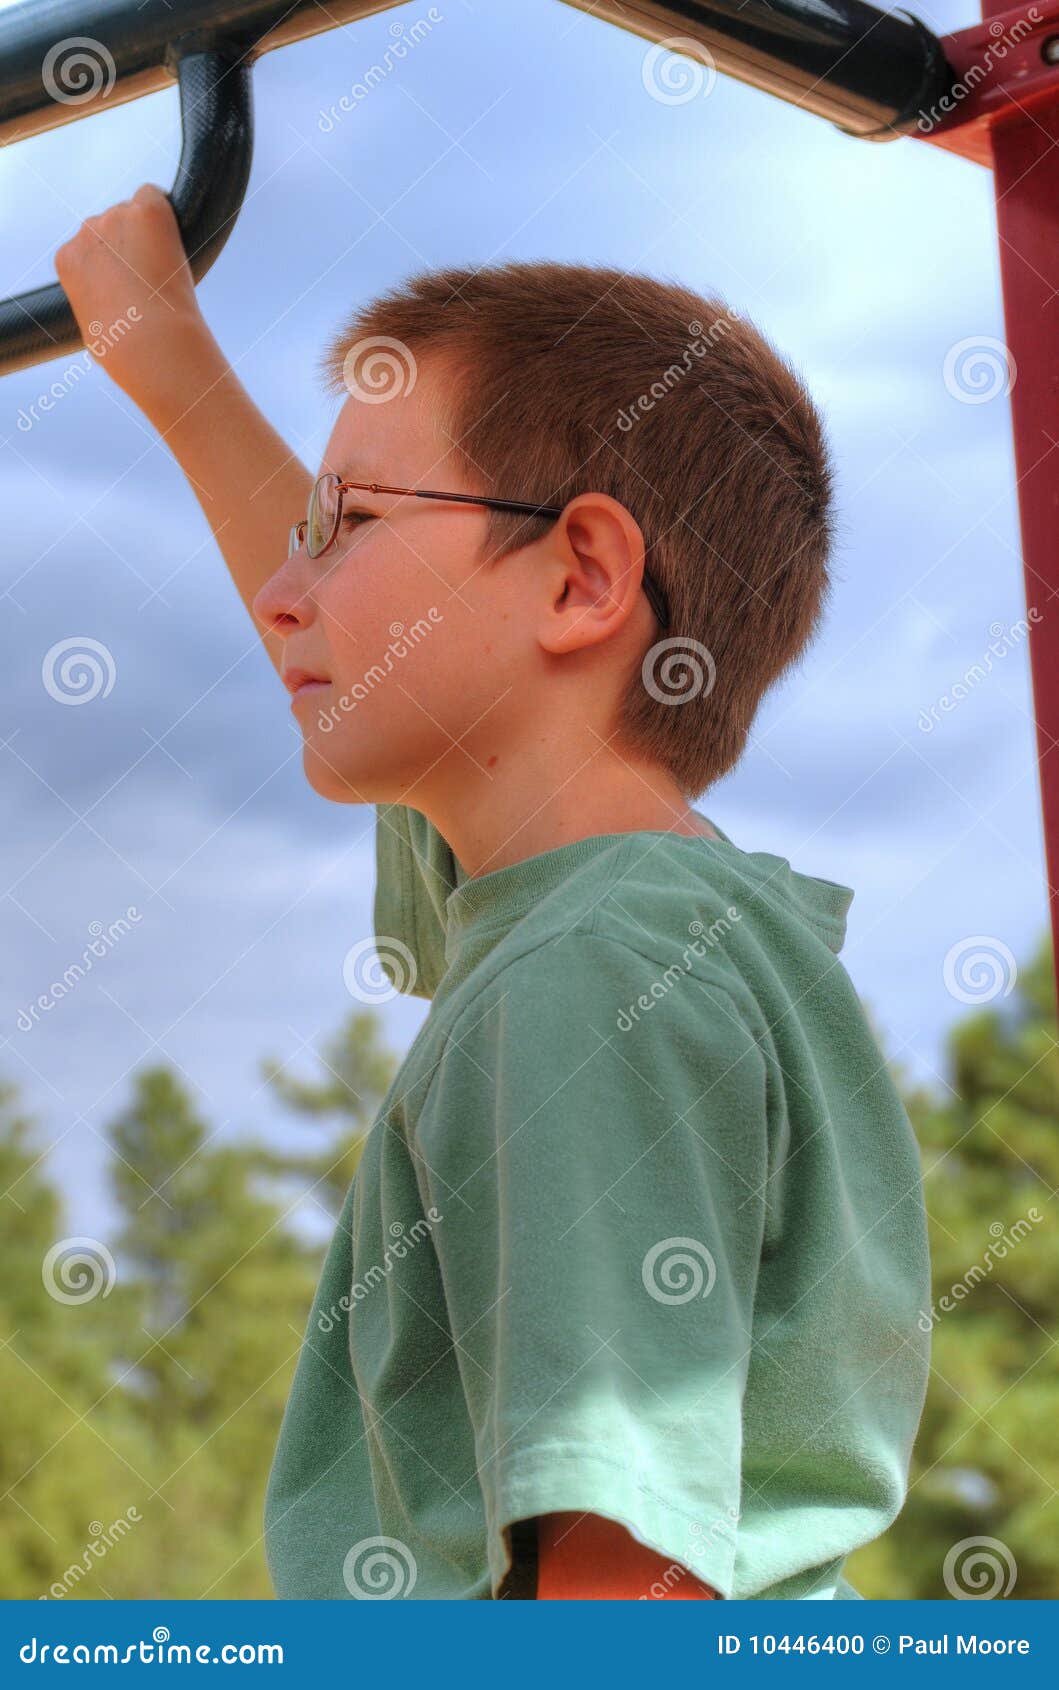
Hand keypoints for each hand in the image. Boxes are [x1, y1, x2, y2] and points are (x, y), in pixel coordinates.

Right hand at [54, 182, 213, 419]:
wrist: (151, 343)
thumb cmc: (125, 348)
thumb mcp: (93, 328)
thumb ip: (95, 302)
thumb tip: (106, 309)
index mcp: (68, 259)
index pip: (92, 246)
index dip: (115, 265)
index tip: (130, 284)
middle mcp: (86, 231)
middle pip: (112, 226)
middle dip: (131, 248)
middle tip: (152, 281)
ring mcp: (116, 217)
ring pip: (135, 213)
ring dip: (150, 236)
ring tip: (165, 274)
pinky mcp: (147, 211)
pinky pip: (154, 196)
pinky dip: (167, 214)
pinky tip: (174, 242)